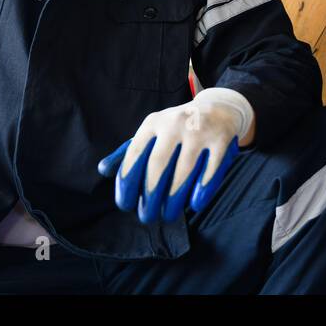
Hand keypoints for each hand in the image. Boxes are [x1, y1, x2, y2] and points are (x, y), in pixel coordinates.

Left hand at [96, 88, 252, 223]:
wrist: (218, 108)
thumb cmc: (176, 128)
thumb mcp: (151, 131)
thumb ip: (127, 151)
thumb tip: (103, 170)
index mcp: (153, 123)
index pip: (135, 154)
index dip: (128, 181)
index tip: (125, 205)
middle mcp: (174, 124)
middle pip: (158, 164)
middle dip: (150, 195)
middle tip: (146, 217)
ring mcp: (199, 131)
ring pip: (184, 170)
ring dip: (174, 197)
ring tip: (167, 215)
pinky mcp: (221, 140)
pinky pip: (211, 170)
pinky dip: (203, 189)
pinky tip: (195, 204)